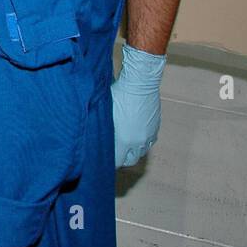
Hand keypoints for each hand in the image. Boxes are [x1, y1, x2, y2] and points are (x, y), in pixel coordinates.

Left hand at [111, 43, 166, 166]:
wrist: (140, 83)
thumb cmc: (118, 95)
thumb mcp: (104, 112)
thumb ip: (100, 128)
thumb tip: (92, 138)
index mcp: (124, 140)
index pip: (118, 162)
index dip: (110, 162)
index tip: (103, 159)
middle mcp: (138, 142)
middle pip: (130, 160)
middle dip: (122, 159)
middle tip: (113, 153)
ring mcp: (148, 136)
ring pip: (140, 152)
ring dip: (132, 151)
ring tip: (123, 145)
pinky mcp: (155, 128)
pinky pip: (148, 142)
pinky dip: (142, 142)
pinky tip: (133, 135)